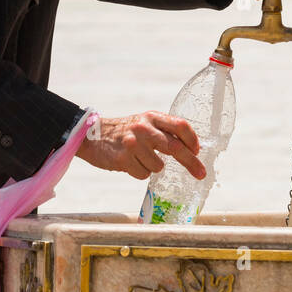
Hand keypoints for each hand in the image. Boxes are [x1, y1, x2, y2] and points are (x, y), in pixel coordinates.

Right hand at [76, 112, 203, 180]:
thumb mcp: (144, 122)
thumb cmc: (124, 131)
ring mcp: (133, 144)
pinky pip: (143, 174)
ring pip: (159, 166)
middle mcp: (144, 128)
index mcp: (152, 117)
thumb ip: (163, 131)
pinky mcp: (123, 159)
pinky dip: (140, 172)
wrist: (91, 136)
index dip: (192, 139)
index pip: (180, 125)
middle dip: (191, 162)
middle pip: (175, 147)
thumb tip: (190, 148)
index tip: (197, 151)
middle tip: (201, 173)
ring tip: (139, 158)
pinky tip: (130, 163)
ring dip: (153, 167)